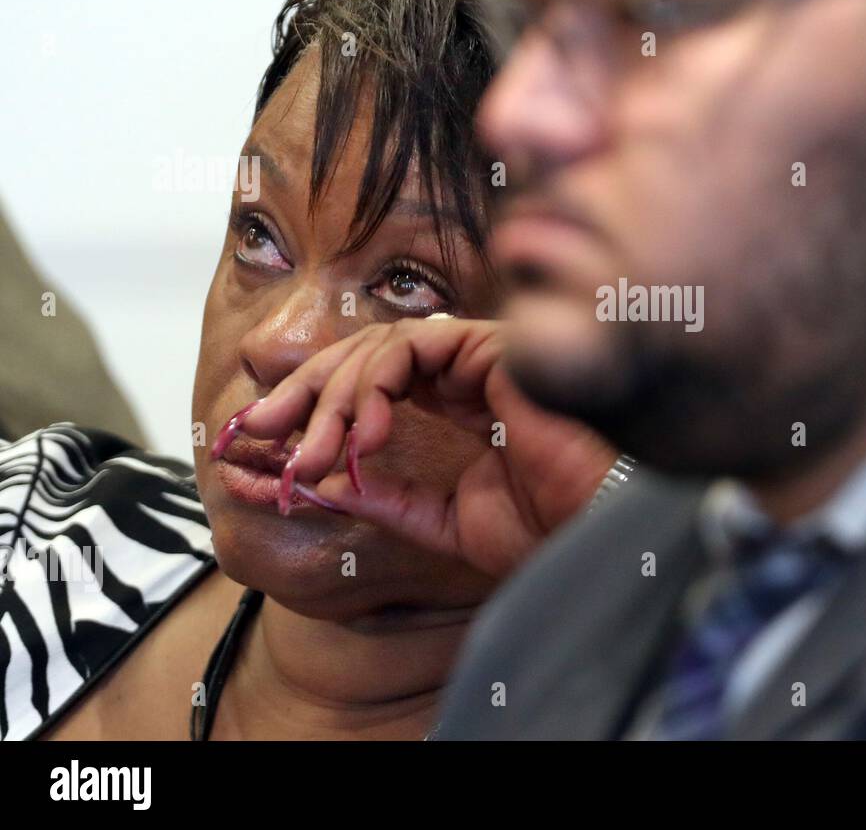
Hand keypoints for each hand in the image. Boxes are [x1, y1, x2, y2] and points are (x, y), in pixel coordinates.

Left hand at [224, 316, 617, 577]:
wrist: (598, 530)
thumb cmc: (545, 526)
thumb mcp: (437, 521)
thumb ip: (380, 496)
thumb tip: (314, 480)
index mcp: (458, 403)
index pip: (370, 384)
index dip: (313, 407)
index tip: (260, 440)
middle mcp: (464, 372)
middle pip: (362, 355)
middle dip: (302, 392)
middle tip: (254, 432)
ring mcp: (479, 355)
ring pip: (378, 347)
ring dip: (334, 401)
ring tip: (318, 457)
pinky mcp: (490, 346)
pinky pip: (411, 346)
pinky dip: (376, 384)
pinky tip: (367, 434)